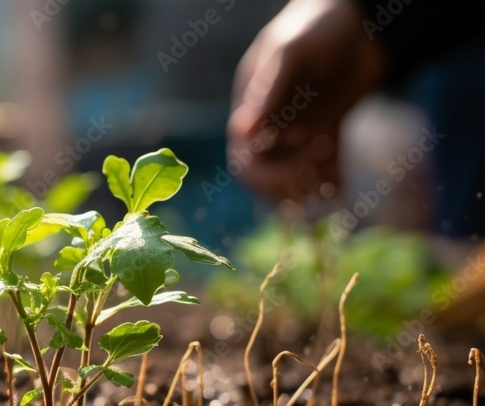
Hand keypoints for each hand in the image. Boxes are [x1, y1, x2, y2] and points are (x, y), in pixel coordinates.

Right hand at [228, 0, 387, 201]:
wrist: (364, 18)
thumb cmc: (320, 26)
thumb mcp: (291, 52)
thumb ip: (267, 90)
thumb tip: (242, 130)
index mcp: (251, 108)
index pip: (244, 158)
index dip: (264, 172)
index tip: (296, 158)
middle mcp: (270, 125)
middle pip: (266, 175)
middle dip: (286, 182)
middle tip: (314, 169)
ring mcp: (299, 130)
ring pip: (294, 176)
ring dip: (308, 185)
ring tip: (329, 178)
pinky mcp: (327, 132)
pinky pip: (325, 167)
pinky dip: (331, 181)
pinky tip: (341, 187)